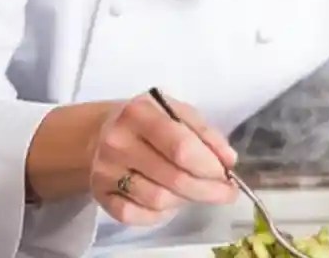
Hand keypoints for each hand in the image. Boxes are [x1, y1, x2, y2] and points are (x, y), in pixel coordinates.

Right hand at [90, 91, 238, 225]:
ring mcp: (105, 171)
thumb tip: (229, 161)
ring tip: (194, 190)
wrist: (101, 131)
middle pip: (173, 179)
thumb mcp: (178, 112)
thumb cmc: (149, 120)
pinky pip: (138, 216)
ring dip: (185, 200)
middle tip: (225, 193)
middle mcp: (118, 142)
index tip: (227, 175)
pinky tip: (169, 201)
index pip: (181, 148)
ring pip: (158, 201)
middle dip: (207, 190)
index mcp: (139, 113)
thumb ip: (205, 134)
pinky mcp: (100, 195)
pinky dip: (160, 215)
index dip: (209, 166)